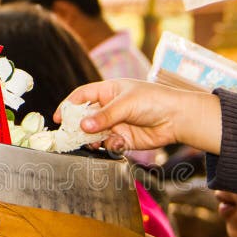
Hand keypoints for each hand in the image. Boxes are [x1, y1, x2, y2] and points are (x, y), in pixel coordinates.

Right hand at [58, 79, 219, 153]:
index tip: (58, 118)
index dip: (68, 105)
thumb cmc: (154, 100)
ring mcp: (115, 124)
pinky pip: (108, 145)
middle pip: (85, 118)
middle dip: (77, 127)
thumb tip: (82, 126)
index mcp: (107, 91)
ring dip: (92, 140)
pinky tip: (117, 143)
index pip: (81, 96)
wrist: (177, 118)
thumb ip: (104, 116)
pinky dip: (109, 146)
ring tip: (93, 143)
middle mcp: (109, 108)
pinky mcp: (123, 139)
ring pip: (94, 134)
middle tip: (70, 136)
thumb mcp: (126, 103)